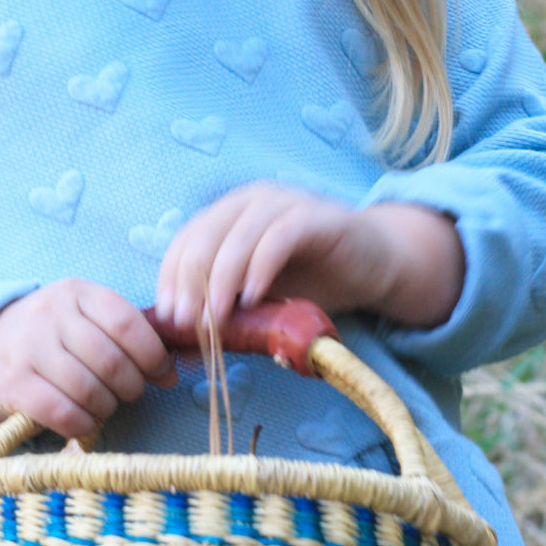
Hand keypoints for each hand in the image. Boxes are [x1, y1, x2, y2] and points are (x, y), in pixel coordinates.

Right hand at [0, 280, 175, 438]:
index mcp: (76, 292)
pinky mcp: (12, 383)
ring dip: (107, 407)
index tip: (161, 373)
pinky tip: (83, 422)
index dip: (153, 355)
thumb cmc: (51, 338)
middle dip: (131, 386)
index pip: (127, 323)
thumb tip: (171, 373)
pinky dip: (82, 424)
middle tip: (127, 393)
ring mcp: (27, 348)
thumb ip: (129, 337)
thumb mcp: (85, 320)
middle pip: (111, 361)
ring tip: (104, 406)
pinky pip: (62, 411)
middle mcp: (50, 314)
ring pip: (89, 389)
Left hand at [155, 183, 464, 332]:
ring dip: (220, 281)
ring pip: (237, 237)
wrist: (376, 266)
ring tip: (215, 319)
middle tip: (188, 323)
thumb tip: (180, 344)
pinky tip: (252, 299)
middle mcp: (253, 200)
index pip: (186, 239)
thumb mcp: (261, 300)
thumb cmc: (314, 282)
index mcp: (231, 213)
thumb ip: (226, 311)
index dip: (171, 277)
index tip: (168, 317)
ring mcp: (285, 203)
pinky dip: (260, 269)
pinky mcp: (316, 217)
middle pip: (206, 237)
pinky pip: (278, 238)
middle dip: (190, 284)